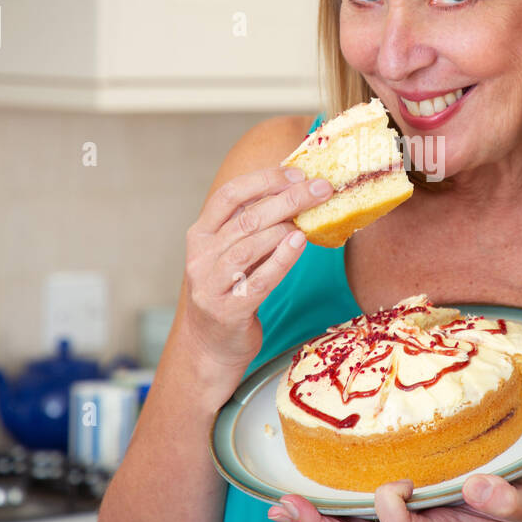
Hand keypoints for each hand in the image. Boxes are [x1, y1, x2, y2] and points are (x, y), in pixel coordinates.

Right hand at [179, 164, 331, 403]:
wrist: (211, 348)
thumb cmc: (230, 294)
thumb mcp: (232, 256)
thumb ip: (253, 229)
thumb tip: (297, 193)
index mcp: (200, 235)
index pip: (228, 196)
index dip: (264, 180)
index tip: (297, 173)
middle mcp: (200, 256)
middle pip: (246, 218)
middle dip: (288, 198)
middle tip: (321, 188)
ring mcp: (210, 284)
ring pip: (249, 246)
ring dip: (284, 226)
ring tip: (312, 215)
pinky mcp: (226, 310)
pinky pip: (258, 279)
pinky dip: (281, 259)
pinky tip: (300, 243)